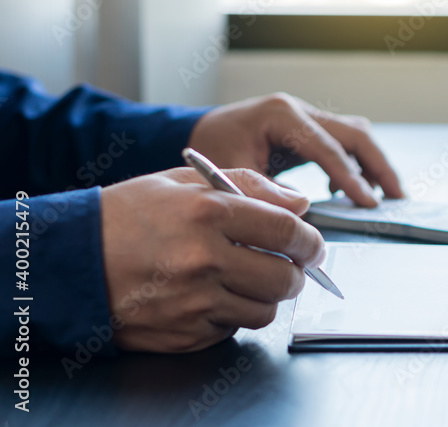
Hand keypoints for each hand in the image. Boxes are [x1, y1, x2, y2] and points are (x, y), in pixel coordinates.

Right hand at [101, 167, 324, 352]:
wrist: (68, 261)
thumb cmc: (126, 216)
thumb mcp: (183, 182)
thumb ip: (249, 185)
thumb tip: (299, 202)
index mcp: (207, 213)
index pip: (287, 230)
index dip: (310, 240)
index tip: (312, 244)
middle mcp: (203, 259)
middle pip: (285, 277)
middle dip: (297, 273)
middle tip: (290, 265)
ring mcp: (193, 301)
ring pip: (265, 310)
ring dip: (267, 296)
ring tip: (249, 279)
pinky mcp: (184, 332)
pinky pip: (232, 329)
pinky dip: (233, 315)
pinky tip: (214, 296)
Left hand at [189, 93, 403, 207]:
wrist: (197, 134)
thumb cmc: (210, 151)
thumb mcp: (231, 173)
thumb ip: (268, 190)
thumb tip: (304, 210)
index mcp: (281, 115)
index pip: (329, 148)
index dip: (352, 178)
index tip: (370, 204)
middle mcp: (299, 110)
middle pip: (355, 133)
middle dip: (379, 166)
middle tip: (397, 197)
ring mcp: (306, 116)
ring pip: (355, 135)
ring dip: (374, 164)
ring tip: (387, 195)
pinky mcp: (309, 129)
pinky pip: (343, 143)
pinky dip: (355, 165)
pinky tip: (349, 192)